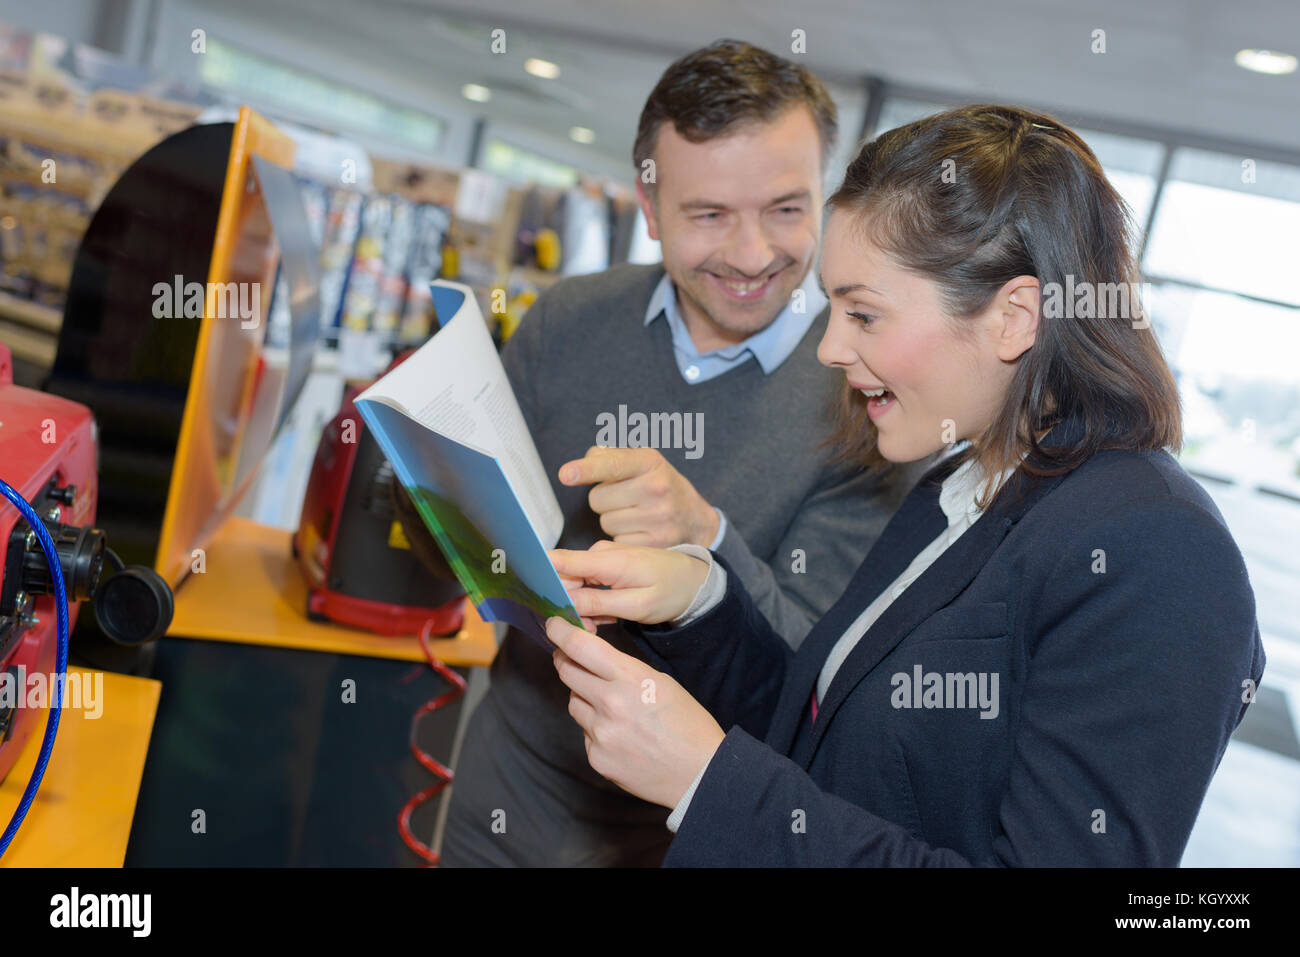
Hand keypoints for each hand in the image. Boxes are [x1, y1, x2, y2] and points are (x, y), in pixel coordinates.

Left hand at [547, 615, 725, 808]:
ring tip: (613, 707)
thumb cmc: (688, 725)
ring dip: (584, 698)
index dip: (561, 632)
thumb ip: (623, 670)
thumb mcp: (661, 682)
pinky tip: (621, 736)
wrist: (700, 774)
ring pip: (573, 703)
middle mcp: (609, 704)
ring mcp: (601, 733)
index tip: (554, 625)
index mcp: (630, 678)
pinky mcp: (597, 758)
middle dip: (565, 660)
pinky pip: (585, 733)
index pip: (580, 647)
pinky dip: (596, 729)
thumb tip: (593, 662)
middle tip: (569, 657)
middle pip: (567, 671)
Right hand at [549, 540, 709, 626]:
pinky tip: (606, 615)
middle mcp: (600, 553)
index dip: (537, 573)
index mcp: (609, 560)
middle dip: (569, 606)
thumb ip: (600, 602)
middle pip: (564, 579)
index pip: (560, 560)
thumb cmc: (670, 591)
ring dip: (581, 607)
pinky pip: (586, 584)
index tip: (526, 593)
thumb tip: (566, 603)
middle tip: (589, 630)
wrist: (692, 580)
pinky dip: (591, 602)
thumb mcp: (637, 605)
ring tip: (602, 624)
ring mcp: (602, 558)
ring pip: (574, 585)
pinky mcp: (604, 565)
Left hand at [559, 446, 719, 547]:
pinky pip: (616, 541)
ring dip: (612, 519)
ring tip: (635, 514)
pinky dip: (622, 538)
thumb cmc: (658, 485)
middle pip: (597, 498)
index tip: (565, 474)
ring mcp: (658, 517)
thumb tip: (580, 468)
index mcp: (649, 462)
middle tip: (626, 498)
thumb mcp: (641, 461)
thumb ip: (608, 457)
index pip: (612, 465)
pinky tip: (640, 530)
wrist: (694, 519)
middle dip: (603, 499)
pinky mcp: (656, 543)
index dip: (586, 469)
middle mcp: (656, 487)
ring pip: (605, 522)